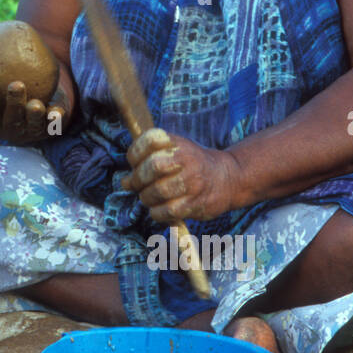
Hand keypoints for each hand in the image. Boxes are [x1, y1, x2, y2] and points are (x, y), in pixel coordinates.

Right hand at [0, 77, 68, 145]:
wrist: (38, 91)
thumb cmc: (3, 87)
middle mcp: (9, 130)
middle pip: (10, 122)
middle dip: (12, 106)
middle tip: (16, 85)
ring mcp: (30, 132)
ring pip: (31, 126)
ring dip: (33, 115)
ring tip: (35, 102)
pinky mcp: (50, 129)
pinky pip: (53, 126)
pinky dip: (54, 120)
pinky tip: (55, 111)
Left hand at [118, 128, 245, 223]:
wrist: (227, 178)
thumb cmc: (191, 165)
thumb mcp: (172, 152)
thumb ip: (147, 162)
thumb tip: (125, 182)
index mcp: (177, 142)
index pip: (149, 140)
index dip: (135, 153)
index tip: (134, 163)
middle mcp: (187, 159)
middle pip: (153, 166)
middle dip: (138, 179)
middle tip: (138, 185)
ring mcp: (193, 182)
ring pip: (158, 191)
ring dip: (146, 198)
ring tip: (149, 197)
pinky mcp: (197, 203)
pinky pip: (167, 211)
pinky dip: (156, 213)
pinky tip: (158, 209)